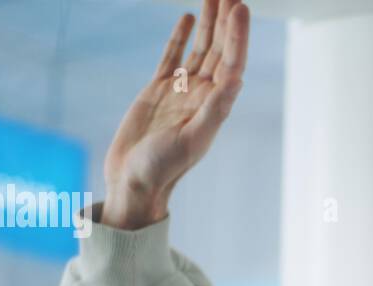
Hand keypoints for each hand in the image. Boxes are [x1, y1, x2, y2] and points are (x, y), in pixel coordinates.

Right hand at [101, 0, 249, 229]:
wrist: (132, 181)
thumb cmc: (163, 168)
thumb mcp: (191, 139)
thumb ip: (214, 109)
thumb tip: (236, 79)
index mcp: (214, 105)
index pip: (232, 62)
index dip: (238, 35)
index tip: (239, 7)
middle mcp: (201, 95)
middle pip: (219, 49)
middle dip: (226, 20)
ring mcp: (179, 91)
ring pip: (199, 48)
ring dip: (209, 22)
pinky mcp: (157, 90)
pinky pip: (172, 56)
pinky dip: (180, 36)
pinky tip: (188, 17)